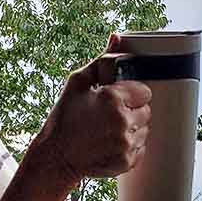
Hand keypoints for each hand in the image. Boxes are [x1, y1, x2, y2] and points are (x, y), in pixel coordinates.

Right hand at [35, 33, 151, 184]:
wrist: (55, 157)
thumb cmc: (64, 118)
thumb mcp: (77, 83)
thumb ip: (101, 60)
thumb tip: (117, 37)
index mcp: (113, 99)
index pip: (145, 91)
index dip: (131, 94)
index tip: (118, 99)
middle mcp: (123, 121)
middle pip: (146, 111)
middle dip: (132, 111)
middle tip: (110, 115)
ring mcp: (126, 144)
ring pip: (145, 130)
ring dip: (132, 129)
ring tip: (108, 130)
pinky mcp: (127, 162)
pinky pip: (140, 149)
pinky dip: (129, 146)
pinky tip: (109, 143)